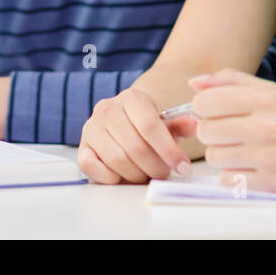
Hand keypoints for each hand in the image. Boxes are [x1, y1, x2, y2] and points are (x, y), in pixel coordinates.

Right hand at [77, 86, 198, 183]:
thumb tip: (194, 125)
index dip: (168, 150)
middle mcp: (107, 108)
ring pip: (117, 159)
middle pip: (135, 147)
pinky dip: (111, 176)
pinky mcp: (81, 146)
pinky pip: (93, 166)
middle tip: (163, 173)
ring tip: (146, 174)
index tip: (183, 168)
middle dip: (155, 167)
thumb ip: (180, 126)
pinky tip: (122, 175)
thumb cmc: (145, 128)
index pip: (150, 126)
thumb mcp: (165, 124)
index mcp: (131, 97)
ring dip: (136, 174)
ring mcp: (91, 127)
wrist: (121, 125)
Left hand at [189, 68, 275, 194]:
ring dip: (222, 155)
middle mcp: (267, 125)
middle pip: (206, 130)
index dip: (204, 109)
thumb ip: (232, 82)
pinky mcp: (273, 182)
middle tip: (231, 134)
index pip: (205, 101)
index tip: (217, 113)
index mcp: (265, 98)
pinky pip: (228, 179)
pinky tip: (250, 167)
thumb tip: (193, 83)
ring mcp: (270, 155)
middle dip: (212, 133)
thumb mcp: (274, 92)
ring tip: (242, 151)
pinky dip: (233, 175)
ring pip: (214, 157)